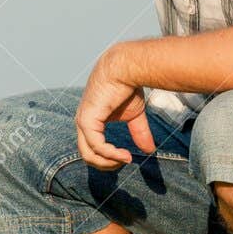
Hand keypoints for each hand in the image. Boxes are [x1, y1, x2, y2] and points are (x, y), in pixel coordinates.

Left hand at [75, 50, 155, 170]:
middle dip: (106, 165)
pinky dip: (110, 154)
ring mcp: (82, 121)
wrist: (125, 68)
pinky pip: (96, 145)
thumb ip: (139, 133)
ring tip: (125, 159)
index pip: (92, 149)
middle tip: (124, 162)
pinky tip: (125, 155)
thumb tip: (150, 150)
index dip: (108, 159)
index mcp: (90, 122)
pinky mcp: (87, 120)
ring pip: (89, 154)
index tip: (127, 158)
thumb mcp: (134, 115)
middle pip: (87, 156)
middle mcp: (83, 123)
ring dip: (108, 162)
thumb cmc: (127, 87)